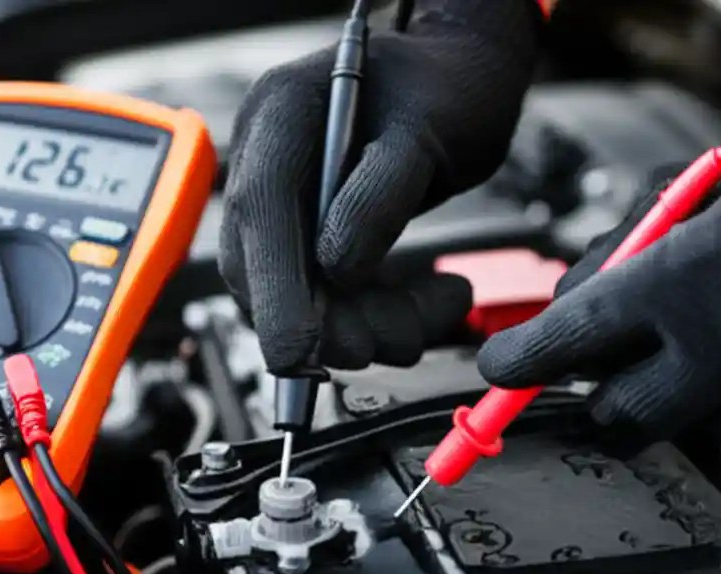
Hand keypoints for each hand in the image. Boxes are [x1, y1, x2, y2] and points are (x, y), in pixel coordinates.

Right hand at [219, 0, 541, 373]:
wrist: (461, 77)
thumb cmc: (448, 85)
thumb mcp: (428, 128)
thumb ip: (380, 193)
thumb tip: (337, 266)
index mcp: (282, 114)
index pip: (259, 210)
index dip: (274, 288)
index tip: (300, 350)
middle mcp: (269, 160)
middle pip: (265, 266)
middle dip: (331, 320)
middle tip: (395, 340)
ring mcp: (288, 201)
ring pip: (301, 295)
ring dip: (370, 324)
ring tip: (441, 307)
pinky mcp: (313, 234)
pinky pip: (333, 295)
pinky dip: (383, 313)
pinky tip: (433, 300)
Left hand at [479, 62, 720, 456]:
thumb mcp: (696, 191)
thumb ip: (619, 253)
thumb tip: (562, 308)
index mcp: (680, 280)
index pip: (566, 344)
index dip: (522, 363)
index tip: (502, 375)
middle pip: (619, 415)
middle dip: (614, 390)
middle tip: (638, 354)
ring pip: (695, 429)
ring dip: (699, 396)